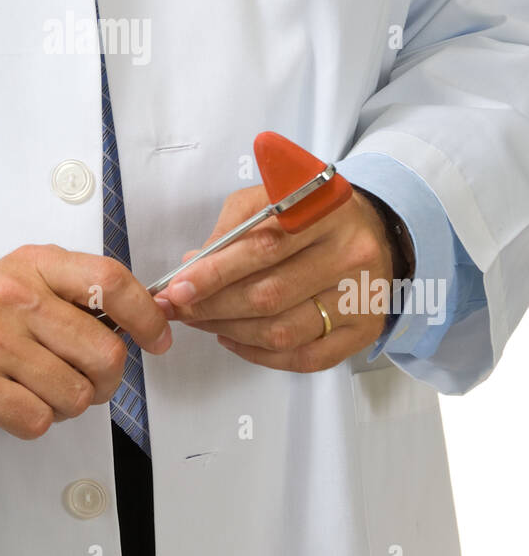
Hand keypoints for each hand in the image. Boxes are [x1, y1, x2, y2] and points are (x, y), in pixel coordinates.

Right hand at [0, 245, 171, 440]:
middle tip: (89, 384)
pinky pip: (38, 418)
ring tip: (39, 393)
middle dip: (107, 381)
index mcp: (31, 265)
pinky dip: (34, 422)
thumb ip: (67, 297)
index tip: (158, 338)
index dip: (146, 315)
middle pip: (103, 348)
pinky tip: (12, 406)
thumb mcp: (13, 287)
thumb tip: (137, 322)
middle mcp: (13, 294)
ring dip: (68, 406)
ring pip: (75, 391)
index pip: (108, 281)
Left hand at [159, 186, 409, 372]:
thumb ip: (234, 226)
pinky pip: (305, 358)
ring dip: (230, 331)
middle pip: (271, 295)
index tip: (178, 287)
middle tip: (180, 308)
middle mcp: (351, 256)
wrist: (376, 232)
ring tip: (201, 321)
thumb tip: (192, 265)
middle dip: (214, 306)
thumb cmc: (313, 214)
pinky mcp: (365, 331)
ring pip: (284, 332)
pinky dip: (260, 355)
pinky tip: (233, 339)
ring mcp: (361, 299)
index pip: (264, 247)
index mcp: (327, 212)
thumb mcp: (274, 197)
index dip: (216, 272)